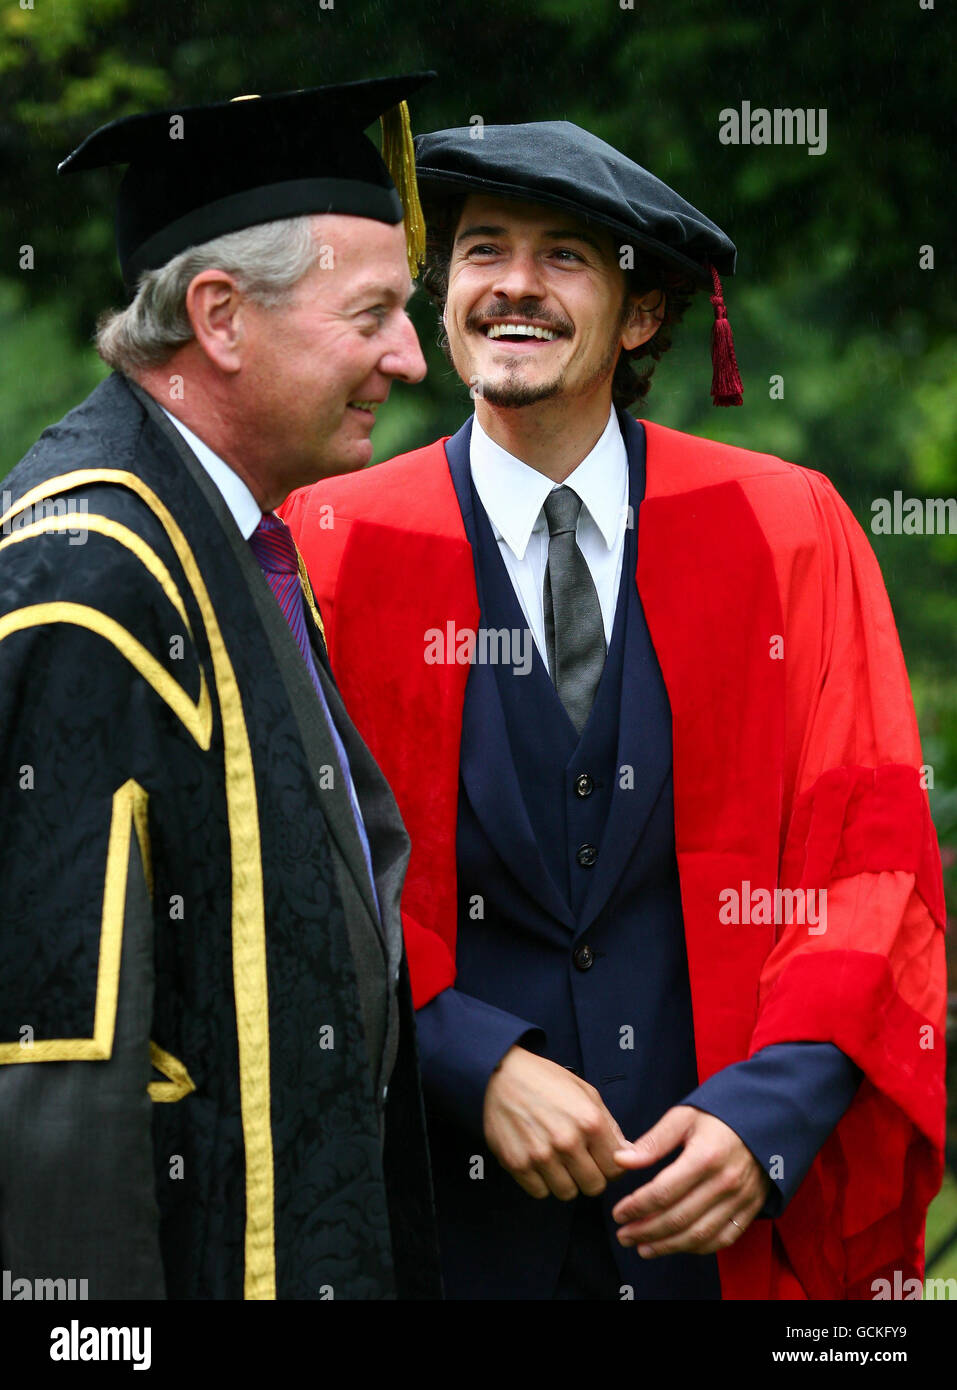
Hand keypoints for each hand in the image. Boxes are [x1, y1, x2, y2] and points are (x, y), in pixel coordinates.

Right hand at [483, 1047, 629, 1200]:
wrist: (501, 1074)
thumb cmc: (546, 1080)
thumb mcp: (586, 1092)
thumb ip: (610, 1125)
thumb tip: (627, 1154)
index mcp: (589, 1121)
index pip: (616, 1169)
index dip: (611, 1166)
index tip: (601, 1160)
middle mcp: (567, 1141)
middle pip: (594, 1187)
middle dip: (590, 1176)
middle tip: (579, 1161)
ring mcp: (541, 1155)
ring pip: (567, 1193)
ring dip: (565, 1181)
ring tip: (557, 1160)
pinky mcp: (517, 1164)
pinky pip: (540, 1192)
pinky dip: (541, 1182)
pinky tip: (539, 1161)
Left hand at [610, 1105, 770, 1256]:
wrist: (768, 1118)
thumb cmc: (721, 1115)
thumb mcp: (684, 1116)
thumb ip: (653, 1141)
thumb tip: (622, 1160)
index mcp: (705, 1157)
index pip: (663, 1192)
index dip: (636, 1207)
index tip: (618, 1213)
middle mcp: (724, 1183)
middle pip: (678, 1218)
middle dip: (646, 1231)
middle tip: (624, 1235)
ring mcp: (740, 1199)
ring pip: (699, 1235)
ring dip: (667, 1246)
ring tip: (643, 1247)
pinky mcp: (750, 1209)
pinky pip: (722, 1238)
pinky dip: (697, 1247)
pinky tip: (677, 1245)